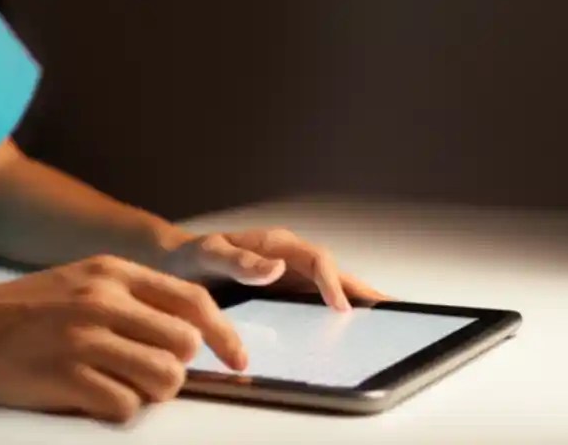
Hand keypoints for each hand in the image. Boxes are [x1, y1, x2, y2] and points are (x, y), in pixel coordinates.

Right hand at [0, 255, 244, 422]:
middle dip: (176, 369)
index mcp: (110, 273)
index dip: (225, 335)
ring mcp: (86, 339)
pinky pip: (126, 407)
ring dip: (149, 393)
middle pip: (185, 345)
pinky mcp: (68, 377)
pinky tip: (88, 397)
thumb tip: (184, 333)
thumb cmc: (18, 312)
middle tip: (147, 376)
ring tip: (115, 386)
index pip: (193, 301)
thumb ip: (129, 298)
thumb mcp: (77, 282)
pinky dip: (115, 409)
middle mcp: (103, 301)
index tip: (236, 359)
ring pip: (164, 379)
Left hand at [160, 227, 388, 310]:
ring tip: (387, 317)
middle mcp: (287, 256)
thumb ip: (238, 260)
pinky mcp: (283, 289)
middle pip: (333, 271)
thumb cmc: (189, 258)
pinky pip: (315, 297)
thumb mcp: (207, 256)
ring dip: (357, 297)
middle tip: (392, 309)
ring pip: (329, 284)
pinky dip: (338, 306)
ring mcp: (287, 272)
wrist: (174, 262)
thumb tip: (275, 267)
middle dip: (362, 289)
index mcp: (275, 244)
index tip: (342, 308)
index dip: (332, 282)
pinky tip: (351, 324)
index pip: (316, 260)